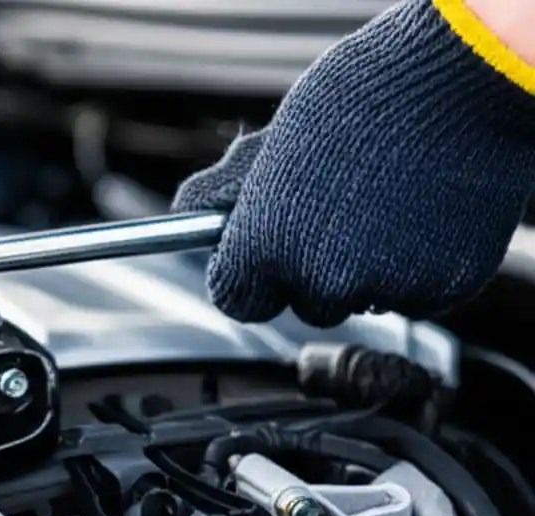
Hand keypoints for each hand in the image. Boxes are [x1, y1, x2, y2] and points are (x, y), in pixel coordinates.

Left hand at [174, 0, 534, 326]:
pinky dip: (413, 268)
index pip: (236, 300)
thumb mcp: (272, 141)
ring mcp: (383, 289)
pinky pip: (411, 298)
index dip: (246, 275)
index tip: (258, 253)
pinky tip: (417, 214)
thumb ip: (222, 192)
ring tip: (381, 201)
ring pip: (358, 299)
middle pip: (301, 304)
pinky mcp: (438, 290)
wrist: (460, 82)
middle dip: (310, 269)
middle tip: (334, 210)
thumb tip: (182, 215)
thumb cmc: (361, 101)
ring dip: (363, 267)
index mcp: (266, 248)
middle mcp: (322, 281)